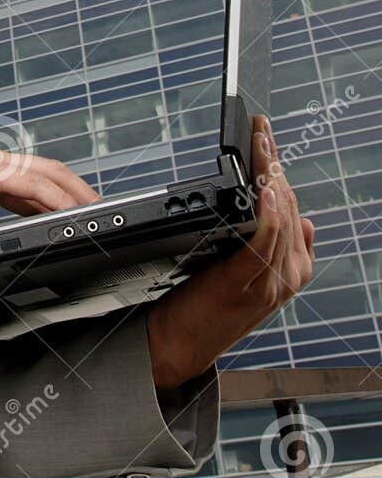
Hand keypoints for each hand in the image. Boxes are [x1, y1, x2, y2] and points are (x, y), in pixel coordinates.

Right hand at [0, 121, 97, 241]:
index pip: (27, 187)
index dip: (52, 201)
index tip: (71, 218)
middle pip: (46, 175)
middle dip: (75, 193)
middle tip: (99, 213)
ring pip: (48, 174)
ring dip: (76, 192)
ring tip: (99, 212)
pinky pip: (33, 183)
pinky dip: (58, 197)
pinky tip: (74, 211)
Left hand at [145, 114, 314, 390]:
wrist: (175, 347)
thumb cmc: (202, 303)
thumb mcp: (244, 271)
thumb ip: (272, 247)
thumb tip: (301, 219)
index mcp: (290, 267)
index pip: (290, 206)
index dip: (278, 168)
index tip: (266, 135)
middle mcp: (286, 274)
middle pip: (287, 208)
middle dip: (274, 164)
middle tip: (261, 130)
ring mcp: (269, 283)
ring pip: (279, 221)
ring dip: (270, 179)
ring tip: (263, 148)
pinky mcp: (244, 287)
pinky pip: (263, 246)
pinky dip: (268, 217)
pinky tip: (264, 192)